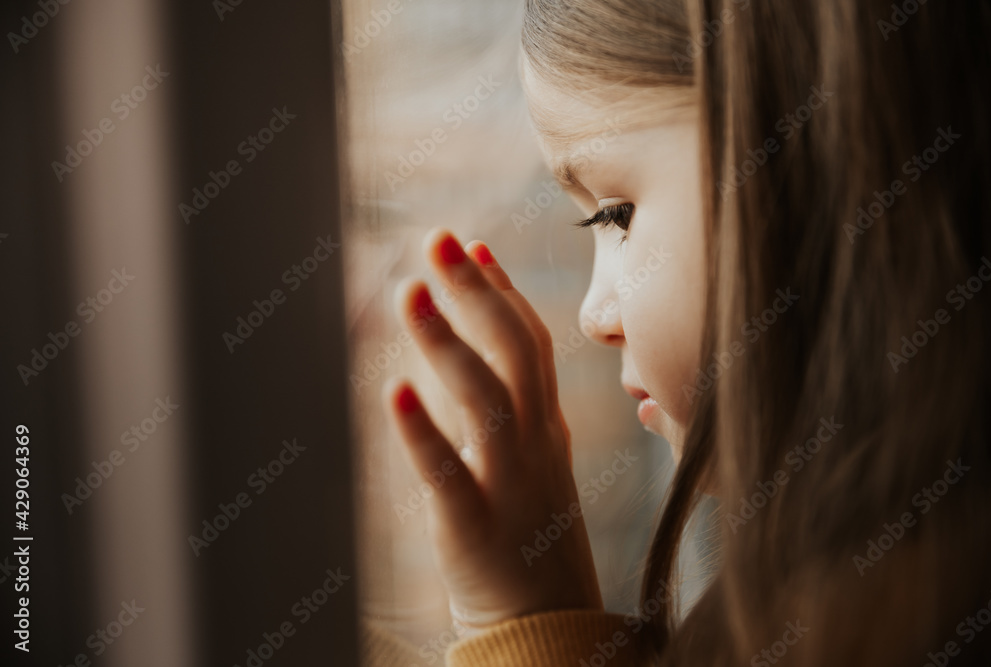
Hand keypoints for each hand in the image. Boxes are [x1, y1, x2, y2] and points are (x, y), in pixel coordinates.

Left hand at [382, 227, 603, 630]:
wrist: (551, 628)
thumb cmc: (533, 537)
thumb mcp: (535, 461)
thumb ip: (515, 404)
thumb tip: (489, 346)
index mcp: (546, 427)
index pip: (530, 342)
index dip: (501, 291)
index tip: (469, 247)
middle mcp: (535, 445)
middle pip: (514, 352)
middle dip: (476, 292)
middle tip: (436, 240)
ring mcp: (509, 484)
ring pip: (484, 399)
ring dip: (446, 341)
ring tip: (409, 291)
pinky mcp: (475, 527)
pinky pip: (449, 474)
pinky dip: (422, 433)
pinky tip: (393, 392)